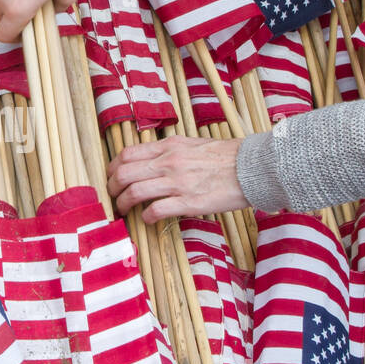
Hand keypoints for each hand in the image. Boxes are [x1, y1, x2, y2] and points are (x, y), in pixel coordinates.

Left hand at [106, 136, 248, 221]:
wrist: (253, 167)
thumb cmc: (226, 156)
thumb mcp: (193, 144)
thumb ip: (170, 151)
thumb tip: (152, 160)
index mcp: (169, 146)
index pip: (127, 154)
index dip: (112, 168)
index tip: (111, 178)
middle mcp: (169, 162)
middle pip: (124, 174)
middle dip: (111, 188)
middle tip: (112, 197)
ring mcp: (178, 182)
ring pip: (135, 192)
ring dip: (123, 204)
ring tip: (123, 211)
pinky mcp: (189, 202)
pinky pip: (156, 210)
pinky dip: (145, 217)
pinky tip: (146, 219)